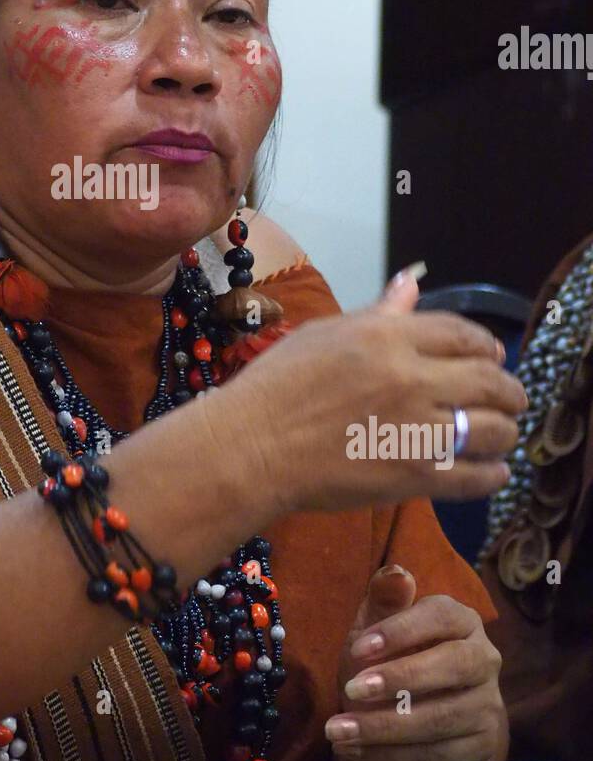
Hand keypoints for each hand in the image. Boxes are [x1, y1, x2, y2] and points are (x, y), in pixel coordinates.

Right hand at [215, 265, 527, 517]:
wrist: (251, 447)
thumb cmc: (276, 385)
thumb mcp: (325, 335)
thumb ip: (378, 314)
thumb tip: (411, 284)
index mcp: (387, 337)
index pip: (462, 334)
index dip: (486, 347)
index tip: (492, 357)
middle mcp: (410, 377)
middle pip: (490, 381)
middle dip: (509, 391)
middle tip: (510, 400)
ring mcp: (415, 429)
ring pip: (493, 430)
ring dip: (504, 432)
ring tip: (500, 436)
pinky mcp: (414, 476)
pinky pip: (476, 477)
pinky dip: (493, 475)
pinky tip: (492, 471)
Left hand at [326, 565, 507, 760]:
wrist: (416, 714)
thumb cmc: (391, 657)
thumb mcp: (377, 627)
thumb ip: (384, 600)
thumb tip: (396, 573)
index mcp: (461, 620)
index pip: (439, 617)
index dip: (400, 631)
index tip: (358, 648)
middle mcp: (484, 659)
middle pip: (453, 667)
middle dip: (400, 679)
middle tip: (350, 690)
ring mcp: (488, 705)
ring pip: (441, 719)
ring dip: (384, 728)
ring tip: (337, 731)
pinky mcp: (481, 746)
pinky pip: (437, 755)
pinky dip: (391, 756)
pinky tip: (353, 749)